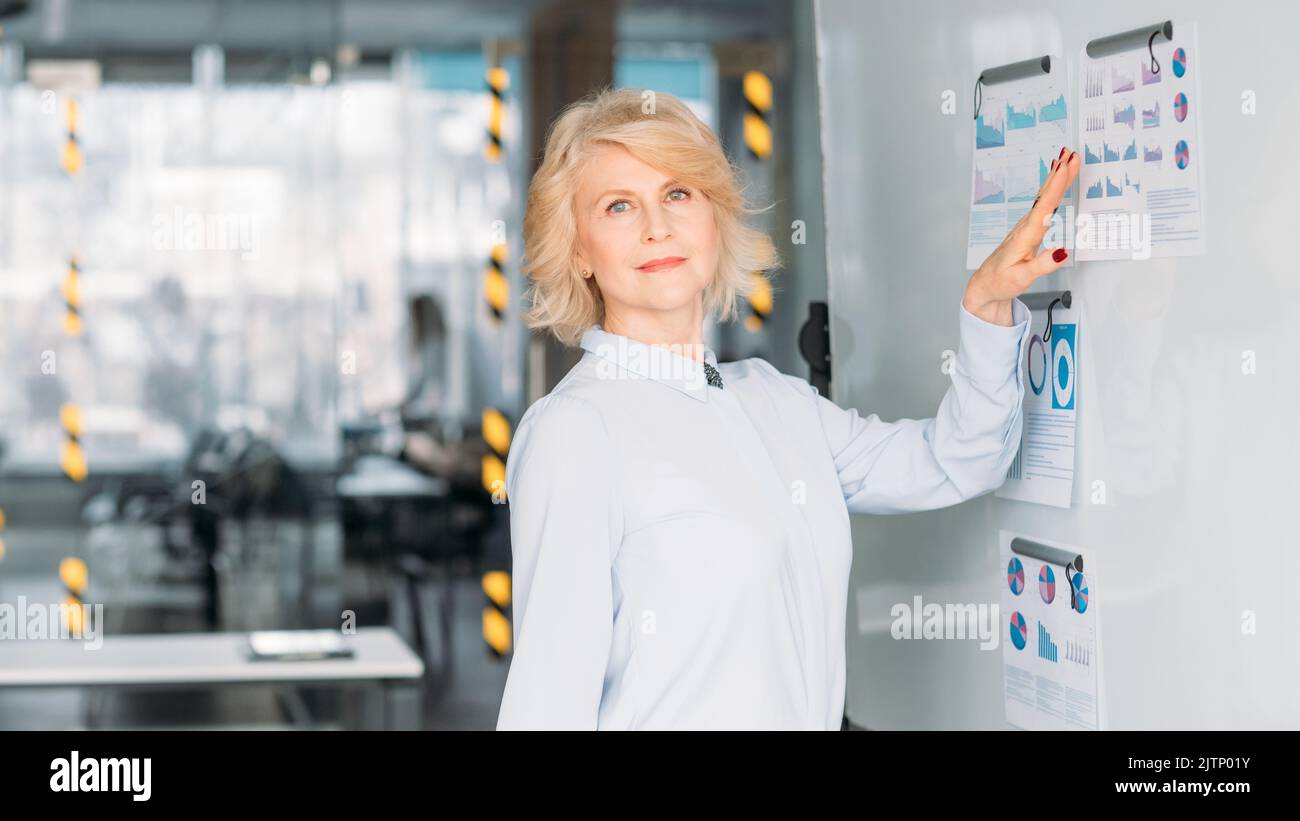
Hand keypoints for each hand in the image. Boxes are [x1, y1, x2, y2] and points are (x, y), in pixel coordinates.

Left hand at [963, 147, 1080, 325]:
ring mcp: (1026, 226)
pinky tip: (1054, 181)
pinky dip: (1051, 189)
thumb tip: (1062, 253)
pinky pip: (1042, 204)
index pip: (1044, 207)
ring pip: (1043, 197)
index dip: (1057, 185)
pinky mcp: (1028, 229)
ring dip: (1055, 178)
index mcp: (1026, 236)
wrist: (985, 286)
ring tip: (1066, 159)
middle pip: (1044, 196)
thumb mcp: (1022, 278)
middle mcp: (1025, 227)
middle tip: (1071, 154)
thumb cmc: (1001, 282)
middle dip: (1059, 174)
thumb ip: (1043, 265)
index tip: (1066, 165)